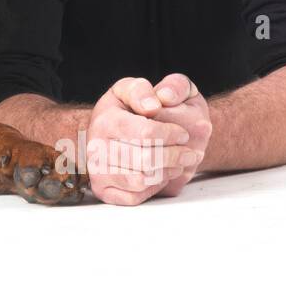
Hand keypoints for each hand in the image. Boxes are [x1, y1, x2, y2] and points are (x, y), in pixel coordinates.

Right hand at [84, 77, 202, 205]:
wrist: (105, 132)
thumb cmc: (123, 110)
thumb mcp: (130, 88)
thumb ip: (142, 90)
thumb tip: (153, 105)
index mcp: (105, 120)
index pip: (146, 133)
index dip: (171, 135)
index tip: (183, 134)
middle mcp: (96, 147)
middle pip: (146, 160)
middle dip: (175, 156)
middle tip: (190, 153)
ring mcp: (97, 171)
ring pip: (141, 180)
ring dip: (166, 172)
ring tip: (177, 163)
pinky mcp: (102, 190)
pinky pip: (133, 197)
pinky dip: (152, 188)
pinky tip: (159, 175)